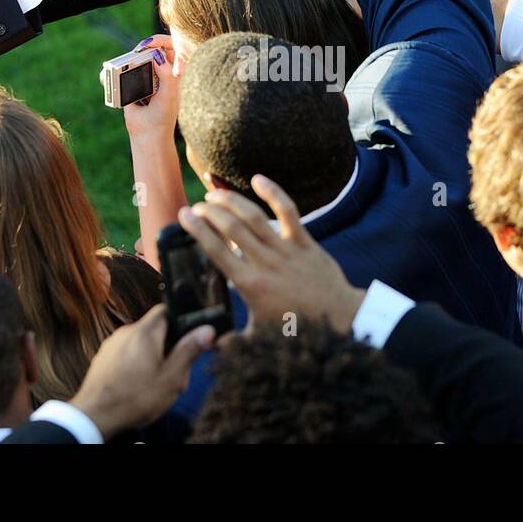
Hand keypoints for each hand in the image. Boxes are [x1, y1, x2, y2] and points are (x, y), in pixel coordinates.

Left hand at [70, 305, 213, 438]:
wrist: (96, 416)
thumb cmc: (134, 398)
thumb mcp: (171, 377)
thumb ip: (189, 351)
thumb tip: (207, 330)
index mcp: (145, 332)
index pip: (166, 310)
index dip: (180, 323)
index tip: (187, 340)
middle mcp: (126, 332)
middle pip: (155, 331)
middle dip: (169, 350)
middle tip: (176, 375)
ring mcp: (112, 345)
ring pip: (141, 345)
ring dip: (153, 360)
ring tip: (157, 385)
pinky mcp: (103, 359)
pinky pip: (126, 355)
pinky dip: (136, 366)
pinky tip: (138, 386)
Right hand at [123, 35, 179, 138]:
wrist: (147, 134)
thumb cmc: (163, 116)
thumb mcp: (169, 94)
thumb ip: (166, 73)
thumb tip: (157, 54)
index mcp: (175, 75)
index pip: (174, 49)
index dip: (163, 42)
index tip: (151, 44)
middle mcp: (161, 75)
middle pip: (154, 51)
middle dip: (145, 48)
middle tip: (138, 49)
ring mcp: (147, 79)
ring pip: (138, 60)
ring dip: (131, 58)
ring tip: (128, 61)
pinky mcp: (132, 85)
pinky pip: (126, 71)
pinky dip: (120, 69)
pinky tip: (117, 71)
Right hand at [178, 174, 365, 332]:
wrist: (339, 318)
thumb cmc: (297, 330)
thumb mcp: (260, 339)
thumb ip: (231, 342)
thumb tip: (207, 343)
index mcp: (250, 285)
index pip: (217, 250)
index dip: (197, 230)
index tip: (183, 216)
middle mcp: (265, 263)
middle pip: (231, 227)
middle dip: (210, 212)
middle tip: (197, 206)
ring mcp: (285, 250)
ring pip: (253, 217)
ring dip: (231, 202)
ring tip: (214, 195)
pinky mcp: (304, 241)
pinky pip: (287, 211)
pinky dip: (273, 192)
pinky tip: (257, 178)